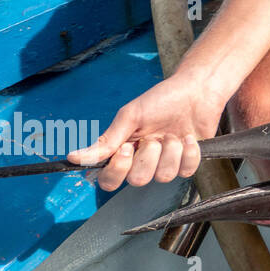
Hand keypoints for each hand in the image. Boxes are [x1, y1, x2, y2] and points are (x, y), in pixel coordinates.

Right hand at [67, 75, 224, 191]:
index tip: (127, 147)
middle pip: (137, 181)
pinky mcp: (187, 162)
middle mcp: (143, 161)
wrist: (196, 89)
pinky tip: (188, 137)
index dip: (117, 169)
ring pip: (163, 177)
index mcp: (124, 151)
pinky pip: (186, 172)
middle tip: (155, 137)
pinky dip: (189, 153)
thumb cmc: (161, 99)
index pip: (110, 179)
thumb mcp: (130, 116)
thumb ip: (106, 140)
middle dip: (148, 157)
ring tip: (174, 134)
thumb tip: (73, 158)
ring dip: (171, 152)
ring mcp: (166, 163)